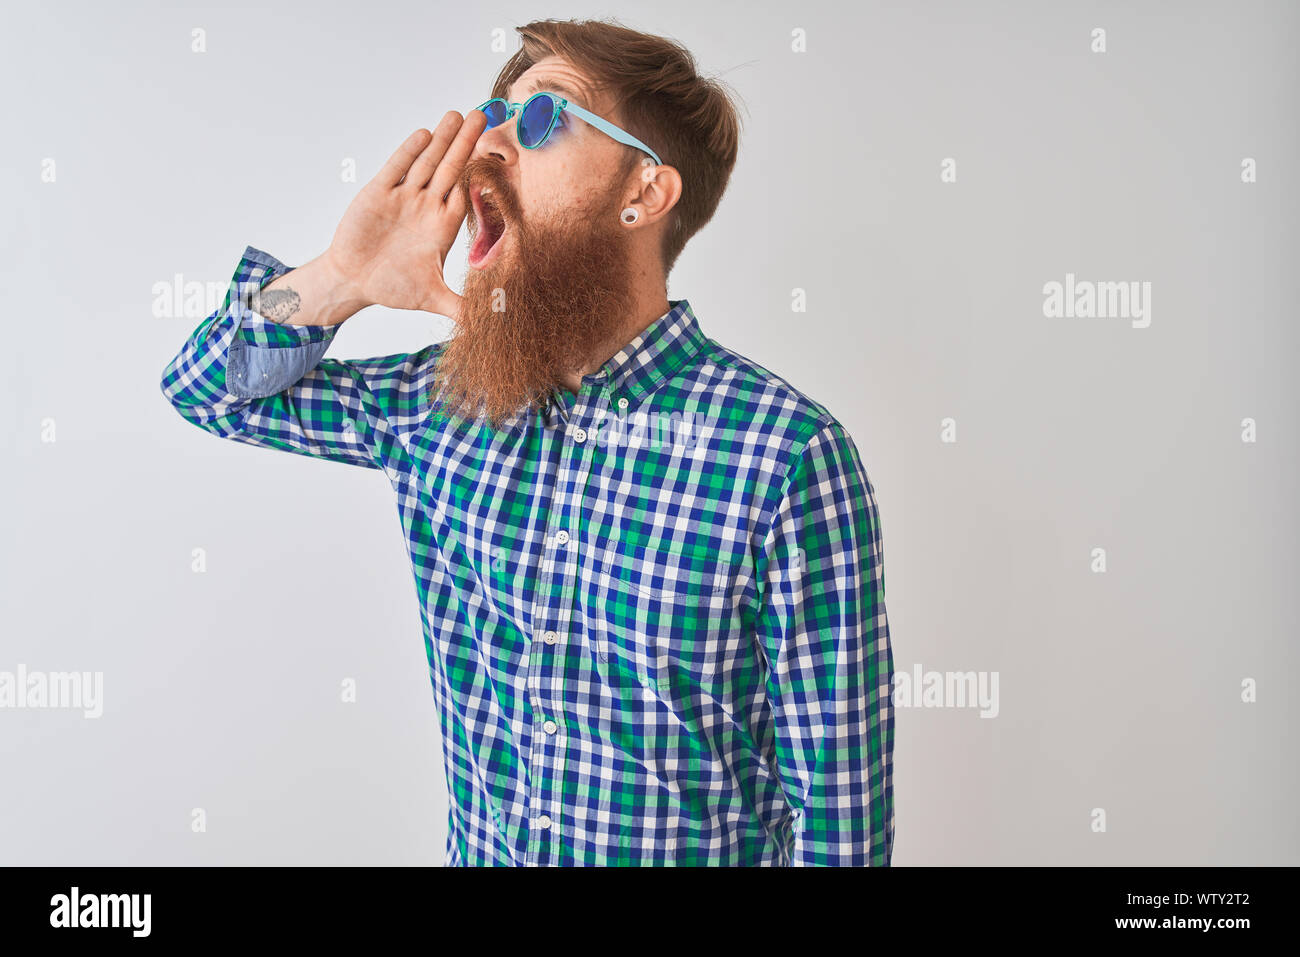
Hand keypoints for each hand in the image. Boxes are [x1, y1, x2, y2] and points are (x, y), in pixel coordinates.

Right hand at [324, 110, 486, 318]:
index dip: (481, 175)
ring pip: (426, 163)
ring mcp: (403, 198)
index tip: (500, 154)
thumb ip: (460, 308)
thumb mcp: (432, 298)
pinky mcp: (378, 194)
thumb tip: (491, 325)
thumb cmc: (393, 287)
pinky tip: (425, 134)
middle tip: (485, 115)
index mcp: (442, 227)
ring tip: (458, 114)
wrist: (352, 280)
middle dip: (466, 143)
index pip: (466, 195)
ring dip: (441, 139)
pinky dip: (409, 152)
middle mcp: (425, 207)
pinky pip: (396, 168)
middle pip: (450, 169)